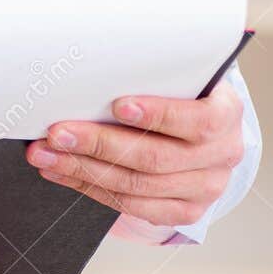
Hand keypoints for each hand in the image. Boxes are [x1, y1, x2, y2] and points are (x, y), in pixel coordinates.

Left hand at [24, 80, 245, 230]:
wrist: (203, 127)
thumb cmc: (180, 91)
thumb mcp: (179, 73)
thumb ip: (150, 70)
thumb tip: (93, 62)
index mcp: (226, 113)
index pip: (198, 120)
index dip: (158, 115)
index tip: (118, 105)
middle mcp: (222, 155)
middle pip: (155, 157)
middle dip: (98, 144)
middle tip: (57, 133)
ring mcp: (206, 188)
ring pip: (137, 186)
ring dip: (83, 170)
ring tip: (46, 155)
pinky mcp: (185, 211)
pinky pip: (133, 207)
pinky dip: (91, 188)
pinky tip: (63, 173)